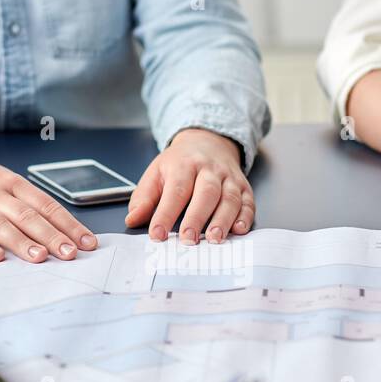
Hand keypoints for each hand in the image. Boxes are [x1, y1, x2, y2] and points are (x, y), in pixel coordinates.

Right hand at [0, 144, 97, 262]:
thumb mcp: (3, 183)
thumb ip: (28, 204)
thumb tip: (64, 233)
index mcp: (12, 183)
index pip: (46, 205)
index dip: (68, 225)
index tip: (87, 243)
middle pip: (27, 216)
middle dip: (51, 236)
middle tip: (70, 254)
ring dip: (21, 242)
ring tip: (40, 257)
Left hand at [124, 128, 253, 244]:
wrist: (208, 141)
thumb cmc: (180, 164)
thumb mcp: (156, 173)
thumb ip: (143, 198)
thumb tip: (132, 220)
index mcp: (183, 165)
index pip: (175, 190)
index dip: (165, 214)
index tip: (157, 234)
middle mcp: (209, 170)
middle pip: (206, 193)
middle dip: (197, 218)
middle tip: (188, 240)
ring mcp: (229, 178)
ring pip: (229, 198)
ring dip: (223, 220)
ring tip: (215, 239)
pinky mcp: (244, 187)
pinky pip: (248, 202)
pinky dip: (245, 217)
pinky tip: (239, 230)